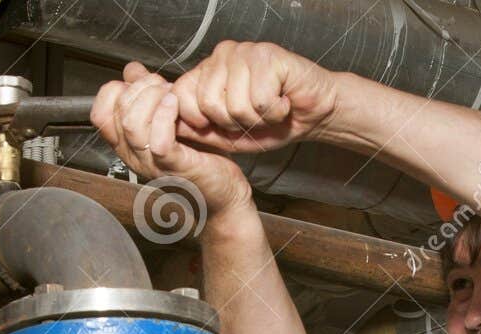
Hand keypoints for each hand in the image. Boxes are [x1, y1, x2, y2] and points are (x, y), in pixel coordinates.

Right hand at [91, 62, 252, 216]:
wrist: (223, 190)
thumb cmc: (199, 155)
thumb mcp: (168, 116)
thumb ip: (146, 93)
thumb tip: (131, 70)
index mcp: (127, 143)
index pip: (100, 112)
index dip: (117, 89)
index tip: (142, 85)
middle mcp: (133, 155)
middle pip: (117, 112)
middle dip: (142, 88)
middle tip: (165, 87)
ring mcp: (151, 163)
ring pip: (132, 124)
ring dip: (153, 99)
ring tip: (172, 96)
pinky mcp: (173, 167)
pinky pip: (157, 140)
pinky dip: (166, 116)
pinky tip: (176, 107)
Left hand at [172, 41, 339, 153]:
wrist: (312, 113)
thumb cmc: (272, 123)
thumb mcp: (228, 134)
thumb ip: (199, 128)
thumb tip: (168, 127)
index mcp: (207, 72)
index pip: (181, 97)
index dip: (202, 122)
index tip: (227, 124)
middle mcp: (221, 57)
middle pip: (208, 104)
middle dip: (234, 124)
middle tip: (254, 116)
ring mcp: (244, 52)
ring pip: (235, 105)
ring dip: (258, 119)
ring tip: (269, 108)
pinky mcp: (267, 55)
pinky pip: (260, 99)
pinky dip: (275, 111)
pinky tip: (282, 101)